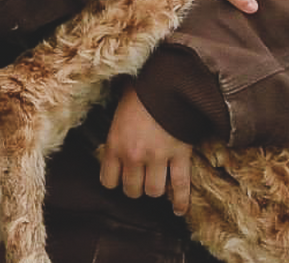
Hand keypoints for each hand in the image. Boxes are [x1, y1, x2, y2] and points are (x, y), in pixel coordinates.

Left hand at [100, 84, 191, 215]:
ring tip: (157, 181)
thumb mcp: (119, 110)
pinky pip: (180, 187)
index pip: (108, 181)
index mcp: (115, 143)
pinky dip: (180, 201)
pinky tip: (178, 209)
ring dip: (155, 189)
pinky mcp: (180, 156)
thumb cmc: (141, 90)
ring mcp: (158, 158)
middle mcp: (134, 155)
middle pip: (132, 190)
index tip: (119, 176)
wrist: (167, 80)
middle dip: (135, 186)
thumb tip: (117, 143)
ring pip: (154, 191)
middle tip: (140, 178)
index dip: (114, 181)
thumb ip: (117, 132)